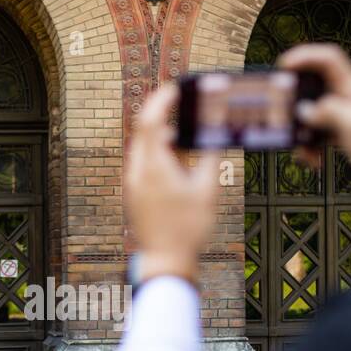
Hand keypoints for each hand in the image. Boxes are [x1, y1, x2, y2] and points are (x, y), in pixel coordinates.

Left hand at [123, 82, 220, 284]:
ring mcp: (132, 183)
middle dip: (160, 113)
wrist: (166, 261)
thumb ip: (211, 157)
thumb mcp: (208, 191)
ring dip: (160, 136)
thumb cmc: (189, 229)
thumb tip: (218, 134)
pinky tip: (174, 161)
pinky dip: (156, 154)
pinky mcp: (133, 194)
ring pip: (142, 148)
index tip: (174, 88)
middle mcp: (137, 172)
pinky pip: (142, 163)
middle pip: (143, 131)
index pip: (151, 121)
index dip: (161, 100)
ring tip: (182, 137)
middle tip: (176, 101)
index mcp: (154, 167)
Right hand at [277, 43, 350, 203]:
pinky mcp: (342, 133)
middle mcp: (348, 98)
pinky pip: (317, 133)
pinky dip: (310, 146)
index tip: (284, 66)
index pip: (328, 59)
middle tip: (283, 114)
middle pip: (314, 85)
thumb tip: (305, 110)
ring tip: (302, 148)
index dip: (305, 56)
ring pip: (312, 113)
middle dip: (295, 99)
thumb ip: (329, 112)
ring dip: (301, 130)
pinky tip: (313, 159)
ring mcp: (344, 115)